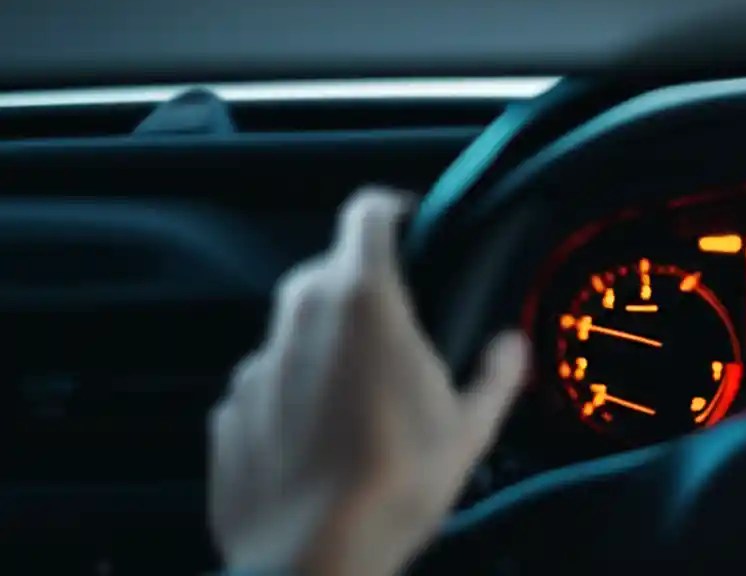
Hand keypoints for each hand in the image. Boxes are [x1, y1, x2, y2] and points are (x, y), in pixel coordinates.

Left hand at [209, 188, 528, 575]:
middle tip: (397, 330)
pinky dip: (291, 390)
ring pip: (295, 326)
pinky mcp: (228, 406)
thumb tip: (513, 347)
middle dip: (361, 285)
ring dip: (325, 341)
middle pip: (328, 269)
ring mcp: (257, 362)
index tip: (408, 224)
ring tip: (359, 395)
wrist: (308, 560)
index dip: (390, 210)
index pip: (367, 214)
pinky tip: (318, 435)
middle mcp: (302, 316)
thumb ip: (497, 374)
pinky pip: (267, 378)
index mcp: (365, 301)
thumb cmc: (397, 485)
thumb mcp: (469, 430)